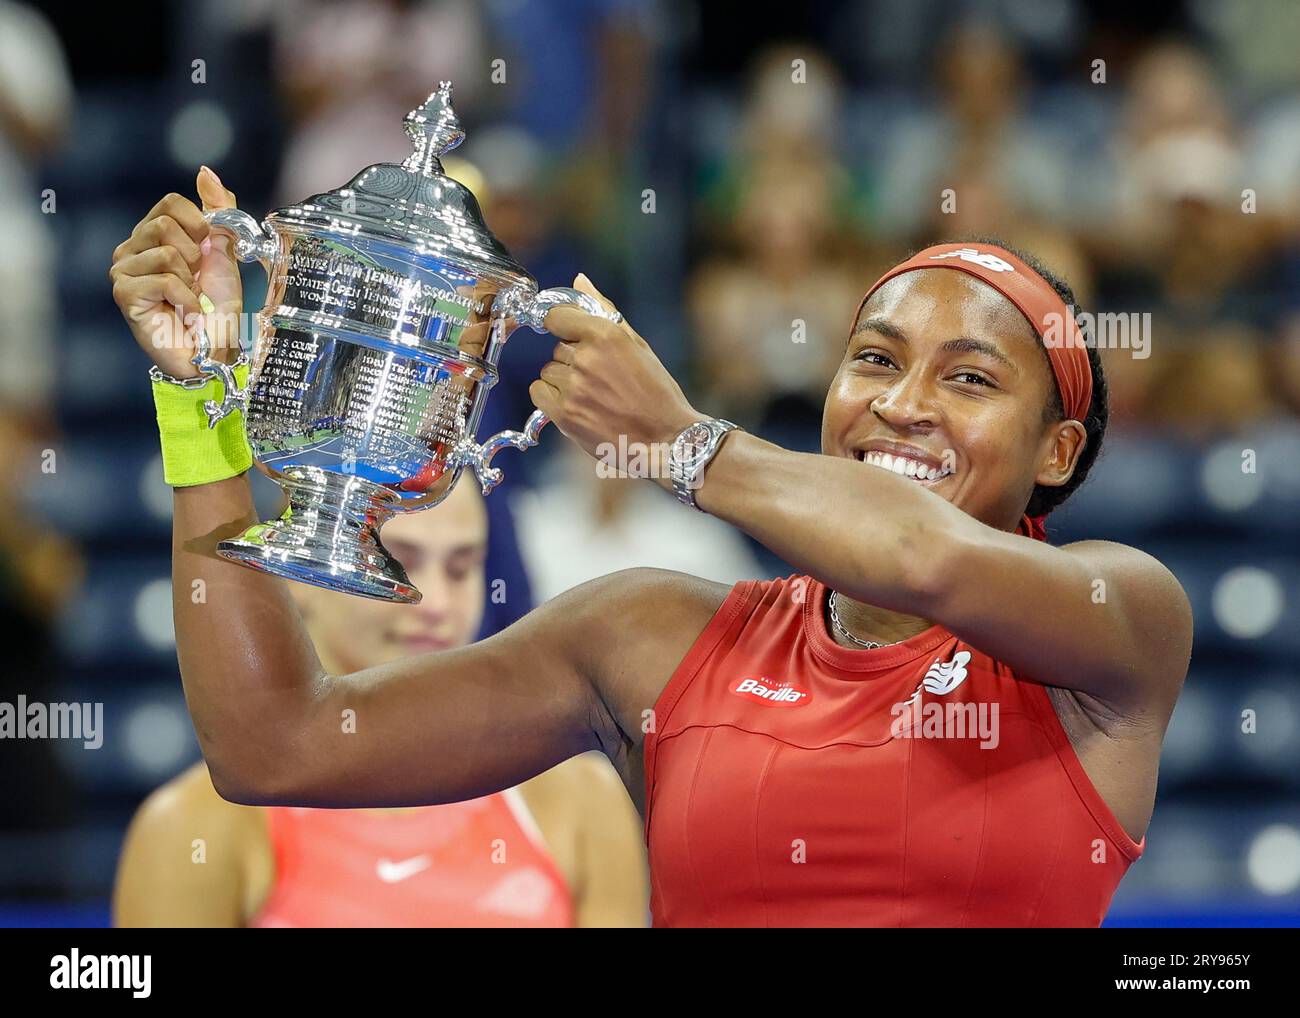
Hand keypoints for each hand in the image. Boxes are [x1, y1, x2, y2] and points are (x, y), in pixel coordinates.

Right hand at [109, 167, 242, 378]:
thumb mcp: (224, 251)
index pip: (171, 202)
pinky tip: (186, 313)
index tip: (209, 254)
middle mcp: (130, 248)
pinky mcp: (123, 293)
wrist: (214, 349)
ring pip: (166, 251)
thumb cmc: (217, 306)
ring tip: (191, 300)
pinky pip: (164, 278)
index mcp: (152, 234)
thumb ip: (218, 211)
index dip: (200, 225)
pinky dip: (187, 298)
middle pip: (165, 223)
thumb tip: (205, 171)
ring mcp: (122, 270)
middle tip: (198, 282)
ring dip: (191, 280)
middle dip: (196, 255)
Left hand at [528, 275, 705, 477]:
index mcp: (606, 335)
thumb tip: (579, 280)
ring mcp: (573, 387)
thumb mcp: (638, 346)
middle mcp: (586, 358)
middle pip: (557, 349)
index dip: (563, 325)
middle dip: (573, 360)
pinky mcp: (564, 414)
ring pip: (548, 371)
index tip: (571, 336)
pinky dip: (552, 398)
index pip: (556, 316)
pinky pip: (539, 393)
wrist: (664, 441)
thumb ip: (605, 311)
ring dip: (564, 381)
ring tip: (594, 396)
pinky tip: (578, 406)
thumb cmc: (657, 394)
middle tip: (602, 379)